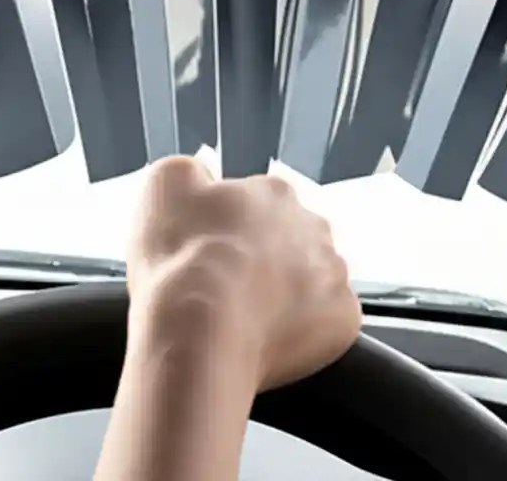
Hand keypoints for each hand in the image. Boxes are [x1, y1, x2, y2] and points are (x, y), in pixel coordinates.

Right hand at [126, 156, 361, 390]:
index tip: (210, 248)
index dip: (231, 228)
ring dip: (287, 292)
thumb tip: (197, 172)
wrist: (202, 331)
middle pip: (291, 239)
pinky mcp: (342, 318)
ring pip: (313, 280)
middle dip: (266, 257)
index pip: (258, 203)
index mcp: (274, 192)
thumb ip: (188, 170)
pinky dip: (304, 329)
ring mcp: (333, 274)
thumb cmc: (183, 261)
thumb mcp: (164, 185)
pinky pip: (327, 322)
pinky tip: (270, 336)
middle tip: (229, 282)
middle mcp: (314, 227)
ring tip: (248, 315)